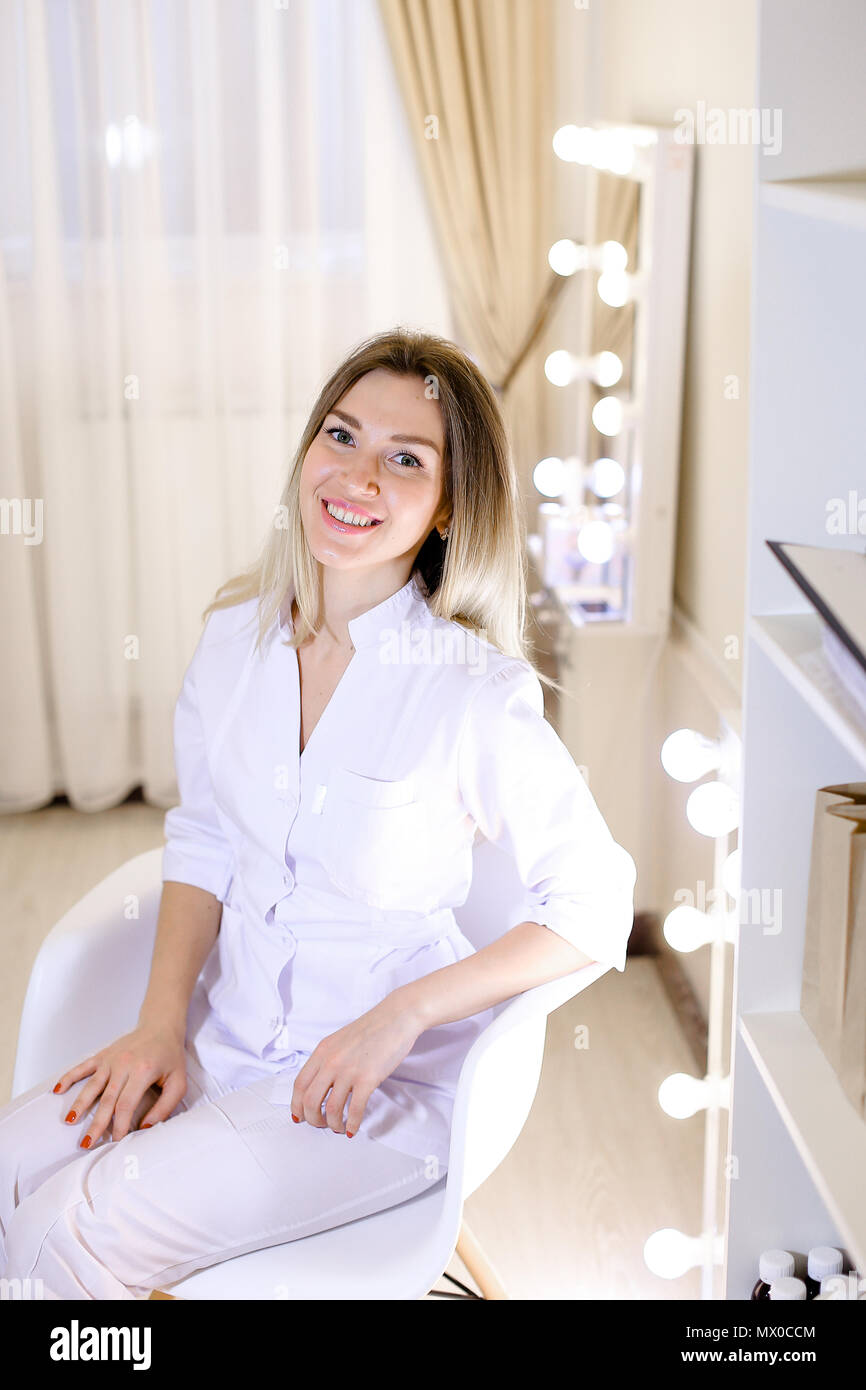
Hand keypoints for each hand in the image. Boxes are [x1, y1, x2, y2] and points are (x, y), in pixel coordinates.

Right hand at [51, 1021, 187, 1146]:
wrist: (161, 1025)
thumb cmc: (171, 1056)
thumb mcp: (178, 1082)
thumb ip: (165, 1107)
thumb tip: (146, 1127)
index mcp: (143, 1072)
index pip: (126, 1105)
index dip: (119, 1125)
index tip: (116, 1142)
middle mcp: (124, 1064)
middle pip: (106, 1099)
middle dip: (96, 1124)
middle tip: (86, 1143)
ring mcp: (111, 1059)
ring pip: (91, 1085)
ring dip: (79, 1105)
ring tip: (69, 1122)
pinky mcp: (103, 1054)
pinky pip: (83, 1067)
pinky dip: (69, 1077)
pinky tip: (57, 1090)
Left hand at [291, 994, 422, 1137]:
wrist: (397, 1017)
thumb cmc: (372, 1029)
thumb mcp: (340, 1040)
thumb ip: (328, 1059)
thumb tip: (321, 1085)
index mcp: (322, 1051)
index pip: (299, 1084)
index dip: (296, 1105)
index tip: (299, 1116)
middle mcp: (331, 1061)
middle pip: (310, 1101)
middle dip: (312, 1119)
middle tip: (321, 1125)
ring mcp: (349, 1070)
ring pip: (331, 1109)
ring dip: (333, 1125)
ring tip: (339, 1128)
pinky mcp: (368, 1078)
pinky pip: (354, 1109)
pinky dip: (352, 1123)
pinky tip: (353, 1128)